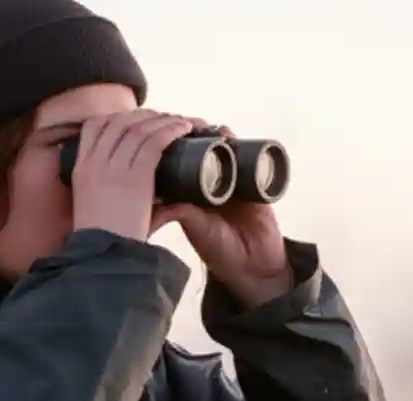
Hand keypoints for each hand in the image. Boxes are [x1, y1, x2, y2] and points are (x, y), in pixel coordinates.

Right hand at [71, 110, 193, 241]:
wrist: (105, 257)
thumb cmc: (105, 240)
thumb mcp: (98, 208)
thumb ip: (117, 192)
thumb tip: (151, 192)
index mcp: (81, 168)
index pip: (93, 126)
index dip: (117, 117)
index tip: (136, 121)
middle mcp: (95, 163)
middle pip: (119, 121)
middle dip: (144, 115)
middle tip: (163, 119)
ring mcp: (114, 168)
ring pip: (139, 128)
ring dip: (163, 120)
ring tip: (180, 122)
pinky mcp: (136, 177)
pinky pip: (155, 142)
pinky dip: (171, 130)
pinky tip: (183, 129)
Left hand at [149, 121, 291, 308]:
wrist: (254, 264)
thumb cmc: (220, 251)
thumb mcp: (196, 228)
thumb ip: (181, 213)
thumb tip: (159, 199)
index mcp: (190, 194)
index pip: (177, 163)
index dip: (169, 147)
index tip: (159, 135)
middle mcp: (209, 183)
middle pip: (198, 150)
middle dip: (190, 135)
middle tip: (181, 124)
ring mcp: (231, 180)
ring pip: (219, 147)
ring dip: (211, 134)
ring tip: (203, 125)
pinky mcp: (252, 181)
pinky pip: (244, 154)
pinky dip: (234, 141)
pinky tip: (226, 133)